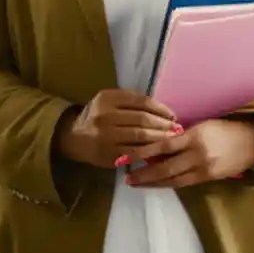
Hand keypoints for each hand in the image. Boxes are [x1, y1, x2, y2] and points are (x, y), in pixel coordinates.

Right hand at [54, 89, 180, 168]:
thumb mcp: (109, 100)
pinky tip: (159, 152)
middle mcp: (105, 116)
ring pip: (141, 136)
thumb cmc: (98, 116)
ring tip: (173, 140)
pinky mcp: (109, 154)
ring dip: (161, 138)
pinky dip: (149, 152)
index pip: (141, 102)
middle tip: (178, 129)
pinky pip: (135, 152)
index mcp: (107, 98)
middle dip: (164, 125)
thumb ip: (131, 101)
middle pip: (143, 119)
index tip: (173, 115)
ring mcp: (106, 136)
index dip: (161, 109)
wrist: (75, 138)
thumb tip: (163, 111)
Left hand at [123, 117, 253, 188]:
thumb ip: (180, 137)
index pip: (162, 146)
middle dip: (144, 174)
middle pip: (165, 168)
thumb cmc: (223, 129)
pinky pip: (184, 183)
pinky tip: (157, 184)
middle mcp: (197, 155)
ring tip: (137, 183)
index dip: (142, 153)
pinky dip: (168, 184)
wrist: (252, 141)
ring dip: (153, 182)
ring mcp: (204, 169)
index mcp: (194, 136)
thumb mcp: (201, 126)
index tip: (126, 157)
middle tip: (127, 177)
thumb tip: (157, 146)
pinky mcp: (209, 179)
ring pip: (173, 180)